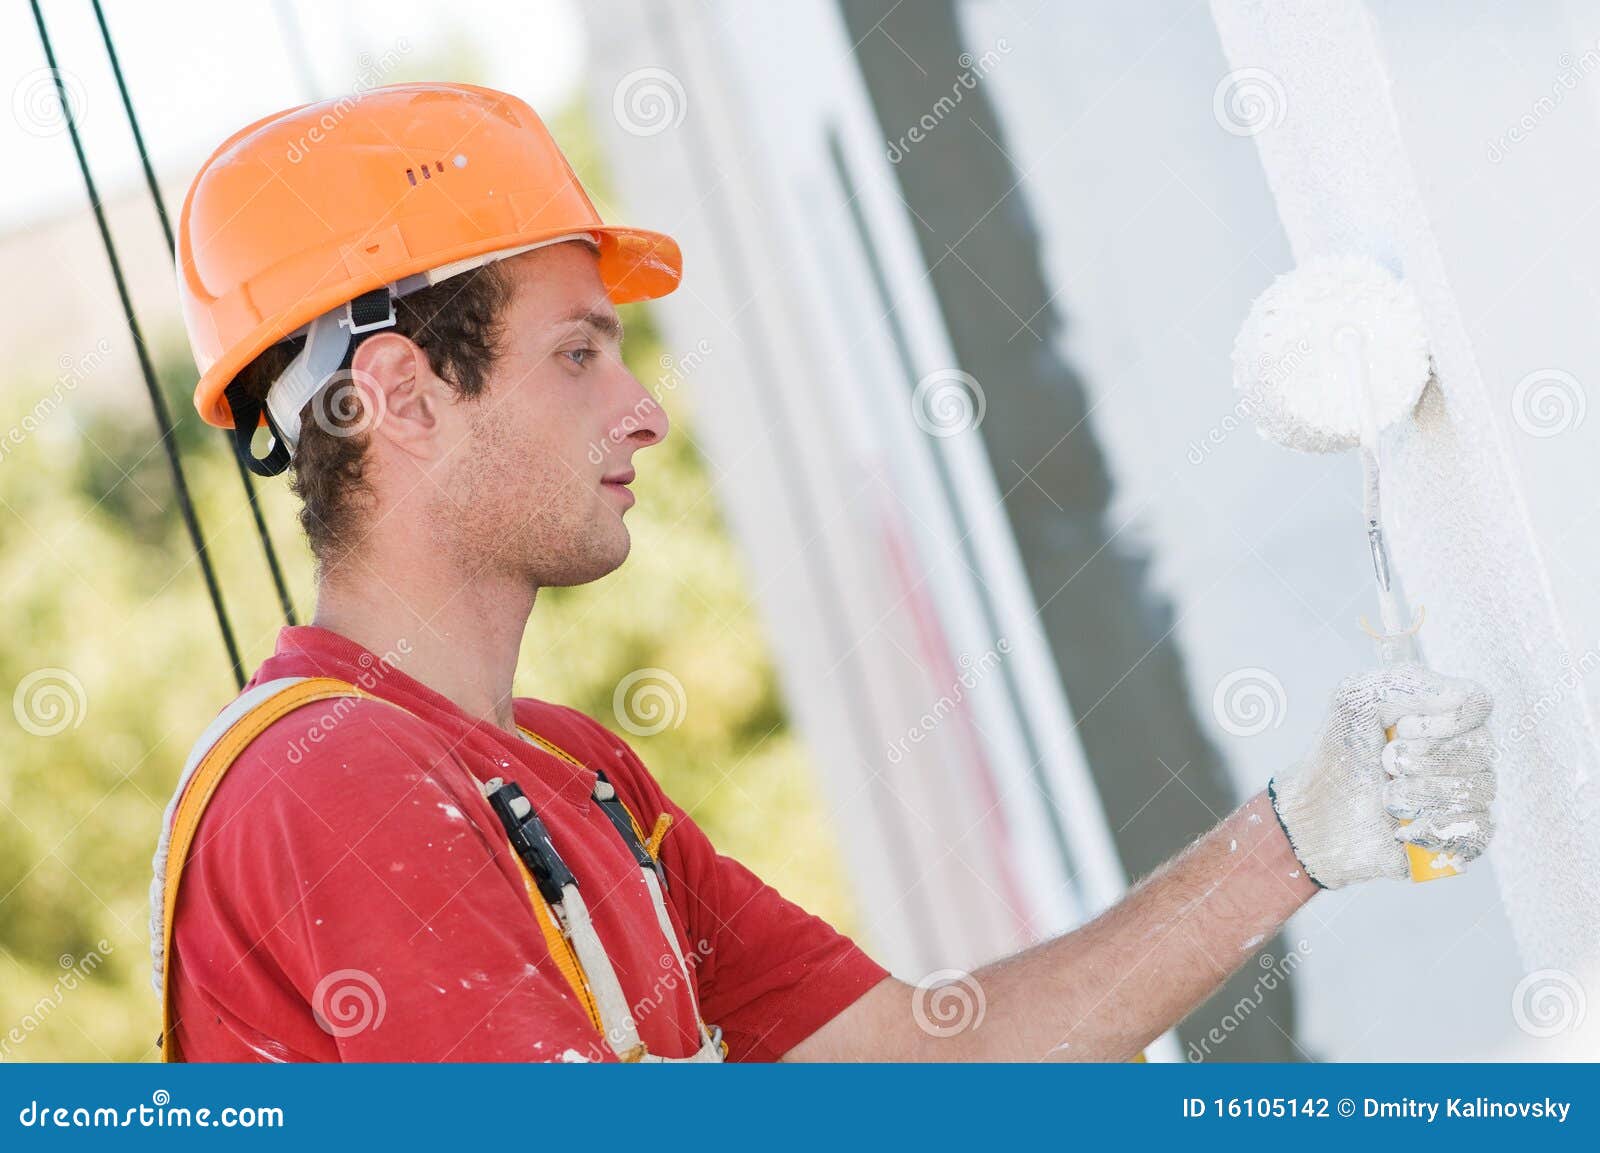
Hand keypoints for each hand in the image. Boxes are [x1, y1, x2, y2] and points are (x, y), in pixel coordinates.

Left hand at [1268, 663, 1494, 888]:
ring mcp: (1465, 795)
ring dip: (1419, 794)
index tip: (1401, 728)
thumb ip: (1404, 683)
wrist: (1318, 819)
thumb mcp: (1355, 702)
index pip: (1477, 704)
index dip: (1441, 719)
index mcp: (1440, 715)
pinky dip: (1434, 829)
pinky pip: (1477, 830)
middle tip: (1386, 764)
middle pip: (1480, 747)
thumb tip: (1460, 697)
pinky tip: (1405, 829)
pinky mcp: (1462, 836)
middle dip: (1421, 758)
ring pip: (1478, 790)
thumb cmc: (1337, 760)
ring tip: (1387, 797)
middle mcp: (1461, 753)